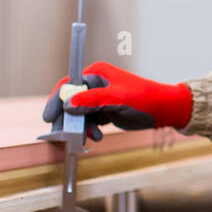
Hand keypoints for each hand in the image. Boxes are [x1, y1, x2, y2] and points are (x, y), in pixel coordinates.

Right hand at [41, 61, 192, 140]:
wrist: (163, 110)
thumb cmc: (144, 99)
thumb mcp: (117, 99)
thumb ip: (92, 101)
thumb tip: (68, 104)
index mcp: (96, 73)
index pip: (68, 84)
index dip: (56, 100)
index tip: (49, 117)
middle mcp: (95, 84)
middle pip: (70, 101)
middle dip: (68, 118)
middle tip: (63, 134)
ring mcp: (99, 98)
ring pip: (79, 114)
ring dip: (81, 127)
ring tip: (90, 137)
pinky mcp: (105, 110)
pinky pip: (89, 121)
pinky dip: (90, 129)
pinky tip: (97, 137)